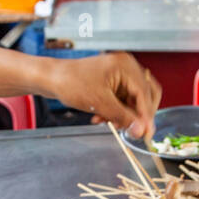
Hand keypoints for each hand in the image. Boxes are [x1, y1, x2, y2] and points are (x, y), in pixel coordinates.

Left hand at [45, 52, 161, 137]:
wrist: (50, 79)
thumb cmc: (70, 83)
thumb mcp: (99, 103)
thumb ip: (123, 117)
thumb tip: (140, 129)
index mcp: (125, 66)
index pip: (145, 93)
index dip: (147, 115)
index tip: (147, 132)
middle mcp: (125, 68)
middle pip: (144, 95)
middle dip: (136, 114)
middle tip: (132, 130)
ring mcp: (118, 75)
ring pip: (132, 100)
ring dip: (122, 115)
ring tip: (108, 123)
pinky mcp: (111, 82)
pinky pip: (121, 100)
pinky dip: (114, 111)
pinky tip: (100, 117)